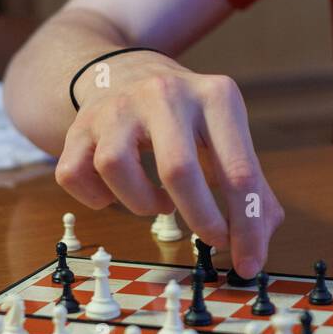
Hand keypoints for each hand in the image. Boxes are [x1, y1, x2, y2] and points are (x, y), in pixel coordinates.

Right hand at [55, 51, 282, 277]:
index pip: (238, 169)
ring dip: (142, 203)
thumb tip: (257, 242)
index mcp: (214, 96)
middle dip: (201, 218)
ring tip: (160, 201)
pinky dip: (97, 198)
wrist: (126, 71)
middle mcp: (164, 94)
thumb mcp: (226, 133)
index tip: (248, 262)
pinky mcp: (79, 126)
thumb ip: (250, 186)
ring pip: (116, 168)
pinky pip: (74, 174)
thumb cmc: (187, 116)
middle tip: (212, 240)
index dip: (246, 226)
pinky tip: (118, 192)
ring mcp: (117, 108)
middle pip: (177, 169)